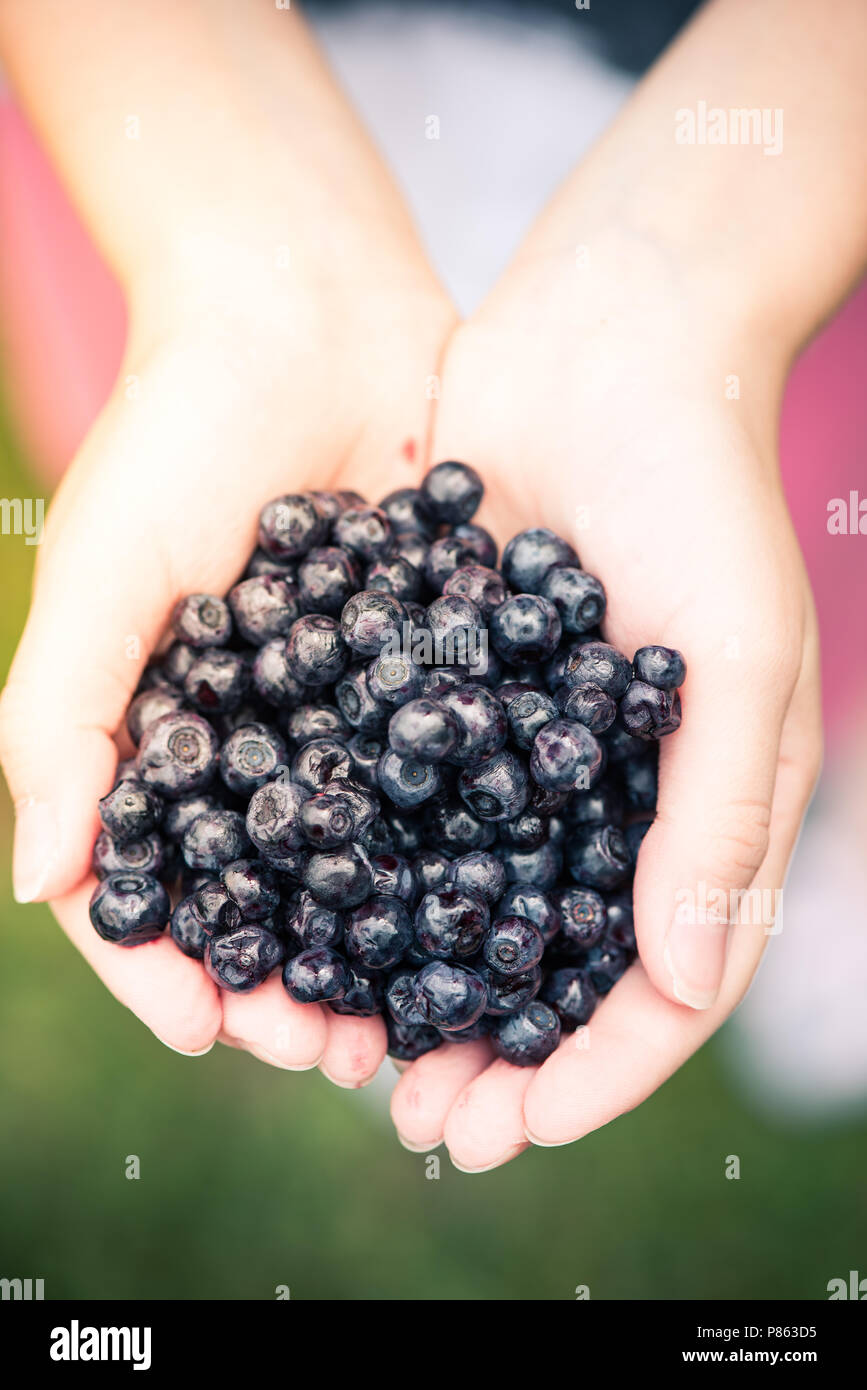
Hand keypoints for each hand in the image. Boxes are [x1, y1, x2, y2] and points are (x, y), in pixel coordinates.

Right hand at [0, 239, 454, 1073]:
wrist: (303, 311)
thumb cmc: (175, 431)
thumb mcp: (101, 574)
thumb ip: (61, 722)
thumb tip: (38, 887)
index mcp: (152, 728)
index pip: (147, 882)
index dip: (171, 965)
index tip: (212, 1032)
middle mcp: (247, 735)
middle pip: (261, 893)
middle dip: (289, 981)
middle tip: (335, 1052)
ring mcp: (338, 708)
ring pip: (357, 856)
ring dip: (379, 941)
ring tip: (416, 1013)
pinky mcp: (423, 669)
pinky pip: (439, 775)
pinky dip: (456, 844)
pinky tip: (491, 900)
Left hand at [390, 230, 822, 1169]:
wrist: (605, 345)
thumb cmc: (700, 493)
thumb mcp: (741, 656)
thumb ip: (720, 819)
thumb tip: (684, 985)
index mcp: (702, 808)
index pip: (661, 981)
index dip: (596, 1069)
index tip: (517, 1127)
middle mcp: (610, 798)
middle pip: (552, 965)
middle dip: (494, 1053)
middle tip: (418, 1119)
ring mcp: (523, 752)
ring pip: (468, 903)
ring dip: (416, 985)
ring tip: (348, 1051)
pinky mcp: (446, 695)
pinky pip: (407, 805)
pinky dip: (364, 872)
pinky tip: (305, 917)